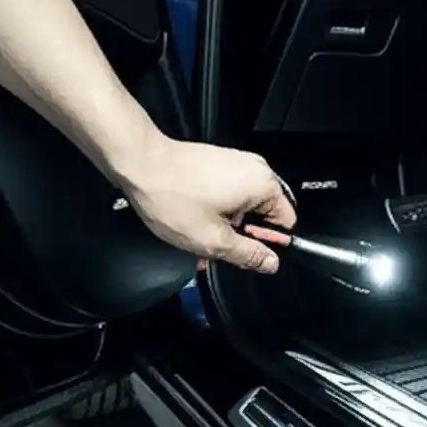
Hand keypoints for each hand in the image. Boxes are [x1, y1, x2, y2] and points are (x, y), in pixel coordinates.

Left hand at [116, 137, 296, 272]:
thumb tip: (270, 263)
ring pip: (243, 207)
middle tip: (215, 244)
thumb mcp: (213, 239)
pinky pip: (229, 194)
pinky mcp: (218, 164)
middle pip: (264, 214)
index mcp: (263, 185)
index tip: (242, 249)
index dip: (266, 243)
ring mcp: (235, 164)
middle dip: (242, 235)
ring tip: (199, 234)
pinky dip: (216, 211)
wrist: (140, 163)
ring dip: (225, 225)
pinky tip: (194, 220)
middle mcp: (254, 169)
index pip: (286, 223)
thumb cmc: (172, 196)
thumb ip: (247, 254)